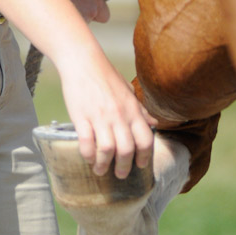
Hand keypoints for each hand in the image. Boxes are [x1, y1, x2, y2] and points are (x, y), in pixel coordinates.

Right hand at [57, 46, 156, 179]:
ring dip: (103, 165)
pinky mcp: (81, 117)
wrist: (82, 60)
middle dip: (124, 167)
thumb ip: (140, 109)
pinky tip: (88, 157)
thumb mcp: (127, 91)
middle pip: (127, 150)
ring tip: (100, 170)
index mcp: (132, 109)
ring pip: (107, 150)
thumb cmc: (105, 75)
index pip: (145, 140)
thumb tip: (154, 123)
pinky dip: (88, 155)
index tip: (140, 165)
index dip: (145, 156)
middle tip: (120, 174)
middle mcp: (119, 115)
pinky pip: (86, 143)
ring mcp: (100, 117)